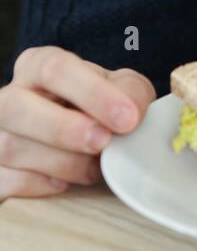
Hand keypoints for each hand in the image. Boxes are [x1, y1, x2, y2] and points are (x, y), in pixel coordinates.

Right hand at [0, 46, 155, 200]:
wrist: (81, 134)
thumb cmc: (99, 107)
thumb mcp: (122, 89)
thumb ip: (130, 93)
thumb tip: (130, 115)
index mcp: (38, 66)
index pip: (54, 69)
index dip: (91, 93)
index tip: (126, 118)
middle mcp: (9, 96)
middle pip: (16, 106)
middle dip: (62, 129)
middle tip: (103, 143)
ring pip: (10, 148)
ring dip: (60, 163)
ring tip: (94, 168)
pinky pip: (5, 180)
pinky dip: (38, 185)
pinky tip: (64, 183)